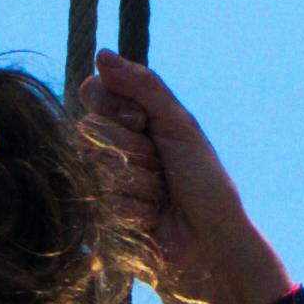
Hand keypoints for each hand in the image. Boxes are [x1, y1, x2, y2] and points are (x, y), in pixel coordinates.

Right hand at [82, 51, 285, 303]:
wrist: (214, 248)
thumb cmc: (206, 186)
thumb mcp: (180, 127)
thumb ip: (143, 87)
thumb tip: (102, 54)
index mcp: (136, 122)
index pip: (93, 93)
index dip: (113, 107)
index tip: (143, 122)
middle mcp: (115, 150)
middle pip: (88, 129)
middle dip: (130, 149)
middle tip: (162, 169)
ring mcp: (106, 185)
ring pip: (92, 166)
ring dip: (134, 183)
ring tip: (161, 199)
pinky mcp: (100, 218)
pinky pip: (96, 201)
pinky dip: (130, 210)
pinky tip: (150, 222)